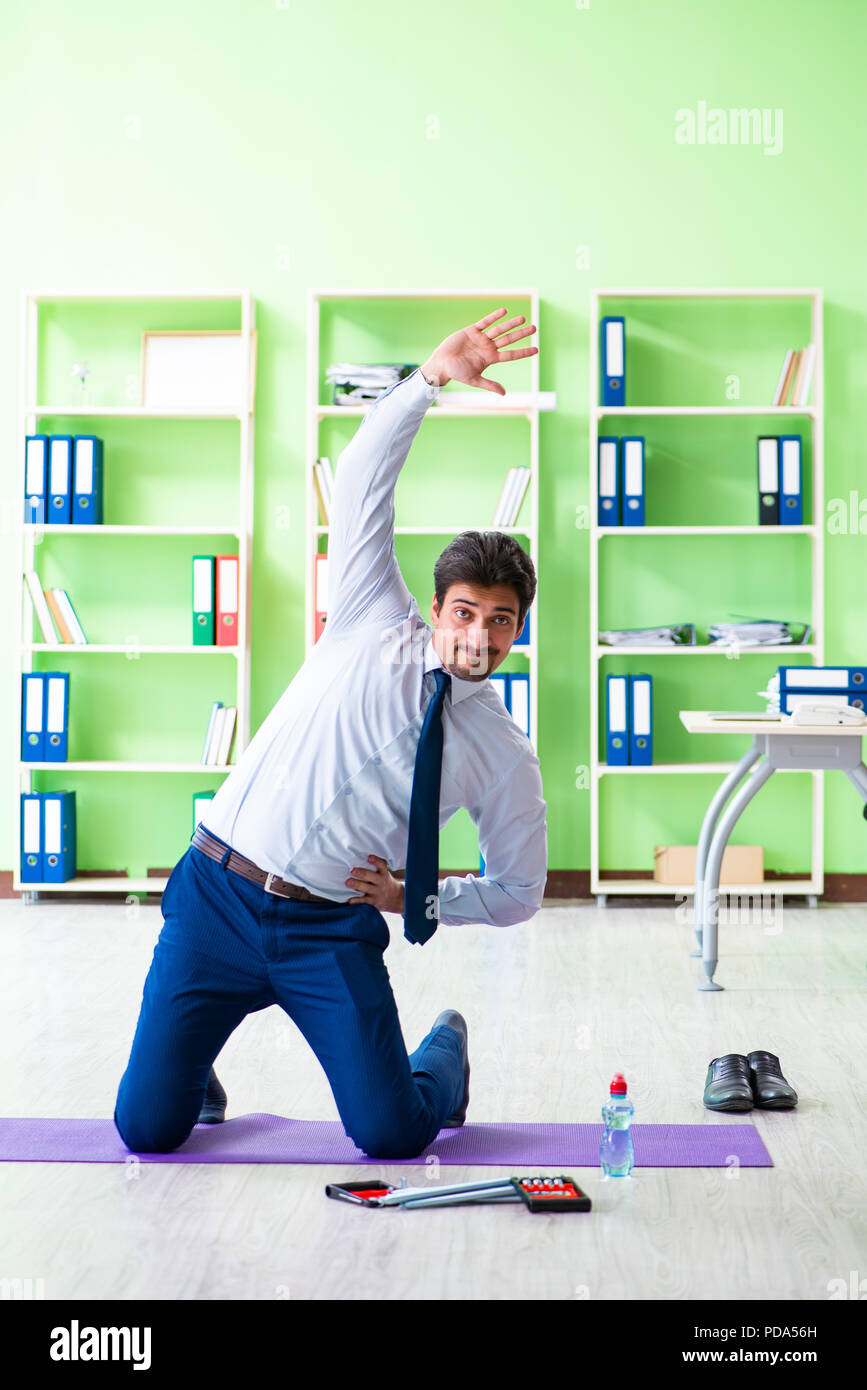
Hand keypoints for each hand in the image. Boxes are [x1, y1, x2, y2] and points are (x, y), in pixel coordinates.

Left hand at [346, 855, 404, 913]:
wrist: (395, 898)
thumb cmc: (384, 882)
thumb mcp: (384, 874)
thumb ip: (376, 868)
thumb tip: (359, 857)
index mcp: (384, 874)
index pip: (382, 865)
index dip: (376, 861)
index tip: (369, 857)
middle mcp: (381, 882)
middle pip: (372, 877)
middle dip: (362, 873)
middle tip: (353, 870)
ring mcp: (377, 892)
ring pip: (367, 888)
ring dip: (357, 885)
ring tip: (348, 882)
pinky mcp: (373, 901)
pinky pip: (364, 901)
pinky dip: (357, 901)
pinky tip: (350, 900)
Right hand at [420, 307, 536, 394]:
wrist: (442, 363)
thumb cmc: (457, 373)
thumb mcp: (474, 380)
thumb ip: (490, 384)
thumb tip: (504, 393)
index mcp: (491, 359)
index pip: (511, 355)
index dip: (523, 352)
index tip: (536, 350)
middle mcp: (488, 347)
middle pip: (509, 339)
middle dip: (521, 334)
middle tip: (534, 328)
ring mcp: (481, 338)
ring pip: (499, 329)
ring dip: (510, 324)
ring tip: (523, 319)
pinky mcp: (472, 331)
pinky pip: (485, 322)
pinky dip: (494, 317)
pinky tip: (504, 311)